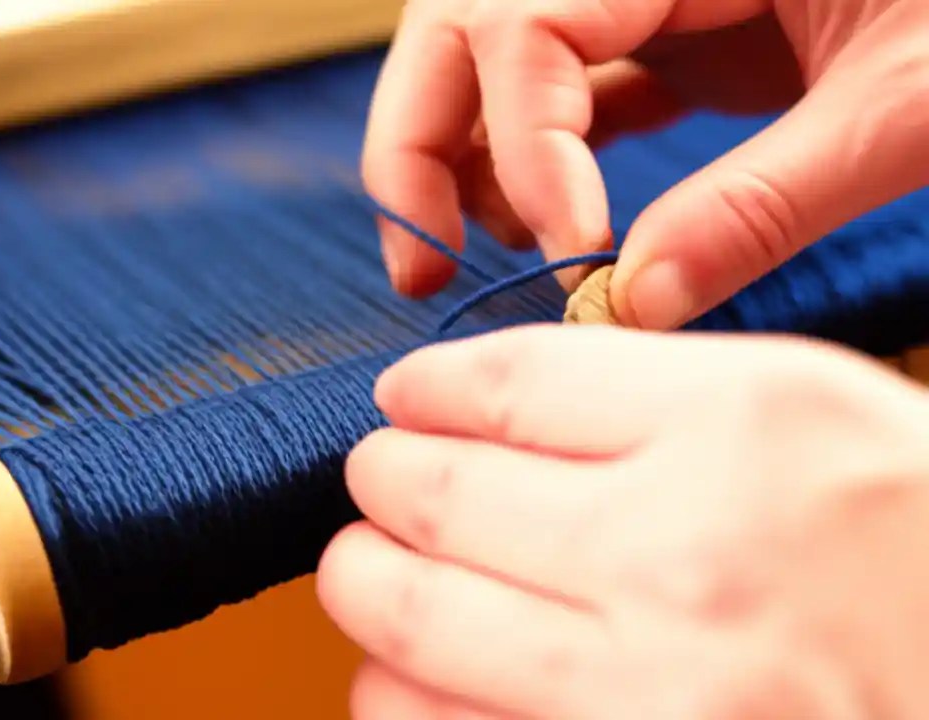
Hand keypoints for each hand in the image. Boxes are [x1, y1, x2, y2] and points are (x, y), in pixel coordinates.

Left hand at [317, 326, 928, 717]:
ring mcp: (654, 699)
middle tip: (378, 478)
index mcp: (743, 433)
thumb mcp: (819, 419)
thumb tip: (472, 400)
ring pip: (409, 627)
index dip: (425, 388)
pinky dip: (402, 697)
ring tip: (382, 571)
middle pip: (433, 494)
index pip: (507, 385)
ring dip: (369, 589)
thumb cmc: (914, 550)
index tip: (402, 400)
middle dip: (377, 478)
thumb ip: (651, 390)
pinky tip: (420, 672)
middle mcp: (685, 561)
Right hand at [365, 0, 928, 327]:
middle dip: (423, 143)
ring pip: (491, 57)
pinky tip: (552, 232)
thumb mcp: (911, 102)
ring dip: (464, 158)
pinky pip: (562, 87)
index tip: (572, 250)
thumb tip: (640, 304)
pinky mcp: (673, 32)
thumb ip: (766, 202)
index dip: (524, 140)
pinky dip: (534, 162)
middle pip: (461, 22)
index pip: (526, 17)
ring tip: (489, 255)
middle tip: (425, 264)